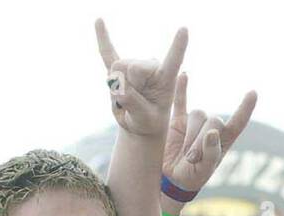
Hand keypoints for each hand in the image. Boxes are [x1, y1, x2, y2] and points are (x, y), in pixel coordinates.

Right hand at [95, 19, 186, 137]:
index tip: (184, 29)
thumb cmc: (147, 123)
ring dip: (117, 88)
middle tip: (134, 102)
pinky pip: (107, 52)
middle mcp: (152, 67)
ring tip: (126, 98)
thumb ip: (134, 103)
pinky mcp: (119, 69)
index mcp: (166, 79)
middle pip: (133, 66)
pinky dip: (102, 38)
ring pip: (117, 67)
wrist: (136, 125)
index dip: (178, 46)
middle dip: (129, 87)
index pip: (173, 60)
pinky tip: (99, 22)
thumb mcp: (144, 119)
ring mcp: (135, 67)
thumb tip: (118, 84)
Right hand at [162, 73, 255, 199]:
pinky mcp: (177, 120)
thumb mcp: (204, 171)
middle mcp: (211, 129)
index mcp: (223, 141)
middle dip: (202, 139)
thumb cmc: (191, 177)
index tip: (253, 93)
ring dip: (191, 133)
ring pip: (197, 114)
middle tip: (193, 158)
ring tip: (185, 154)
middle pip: (213, 120)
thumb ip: (210, 154)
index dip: (245, 108)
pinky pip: (180, 101)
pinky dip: (181, 89)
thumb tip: (213, 133)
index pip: (238, 122)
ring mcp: (194, 123)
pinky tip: (184, 75)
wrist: (169, 178)